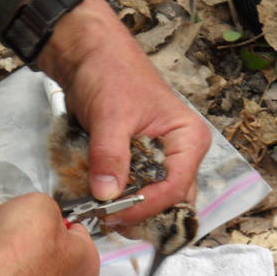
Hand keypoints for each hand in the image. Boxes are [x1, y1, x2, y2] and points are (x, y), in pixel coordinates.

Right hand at [0, 189, 98, 275]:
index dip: (62, 219)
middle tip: (4, 203)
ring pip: (4, 253)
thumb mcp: (42, 206)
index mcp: (81, 267)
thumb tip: (39, 214)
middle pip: (35, 246)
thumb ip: (44, 206)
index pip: (77, 238)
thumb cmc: (24, 247)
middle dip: (14, 219)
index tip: (48, 209)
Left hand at [37, 0, 210, 225]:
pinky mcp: (143, 163)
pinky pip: (139, 191)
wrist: (88, 55)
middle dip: (142, 215)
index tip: (114, 213)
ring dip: (131, 211)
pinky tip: (102, 203)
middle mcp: (182, 154)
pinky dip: (122, 201)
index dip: (146, 206)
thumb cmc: (110, 73)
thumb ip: (110, 156)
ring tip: (102, 215)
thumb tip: (107, 194)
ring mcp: (163, 161)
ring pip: (155, 200)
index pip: (175, 188)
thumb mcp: (110, 116)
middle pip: (171, 201)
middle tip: (108, 220)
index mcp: (188, 140)